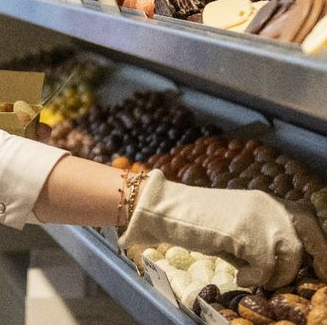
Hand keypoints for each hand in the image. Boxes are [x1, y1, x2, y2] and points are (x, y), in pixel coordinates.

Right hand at [119, 169, 326, 288]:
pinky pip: (265, 267)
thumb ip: (264, 236)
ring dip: (275, 275)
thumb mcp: (239, 222)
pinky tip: (239, 276)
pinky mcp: (245, 233)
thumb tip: (287, 265)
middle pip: (308, 237)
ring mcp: (258, 218)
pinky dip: (254, 278)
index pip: (308, 220)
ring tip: (253, 277)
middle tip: (310, 280)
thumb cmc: (201, 219)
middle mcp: (268, 206)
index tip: (323, 269)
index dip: (320, 246)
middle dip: (315, 261)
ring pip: (290, 257)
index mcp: (267, 201)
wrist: (169, 209)